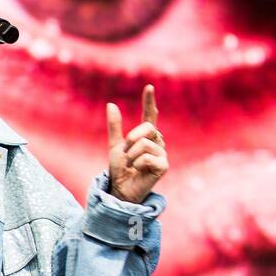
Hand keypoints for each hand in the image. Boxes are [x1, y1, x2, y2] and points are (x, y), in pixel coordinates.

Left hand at [105, 85, 168, 203]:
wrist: (120, 188)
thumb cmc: (120, 169)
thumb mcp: (115, 145)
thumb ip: (115, 126)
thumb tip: (111, 104)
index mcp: (146, 136)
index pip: (150, 115)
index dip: (149, 101)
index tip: (149, 87)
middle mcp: (158, 143)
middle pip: (147, 128)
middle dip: (132, 138)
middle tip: (126, 152)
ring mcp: (163, 154)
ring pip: (145, 143)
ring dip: (132, 154)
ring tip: (131, 165)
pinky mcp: (164, 166)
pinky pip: (148, 156)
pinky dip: (138, 163)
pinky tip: (138, 170)